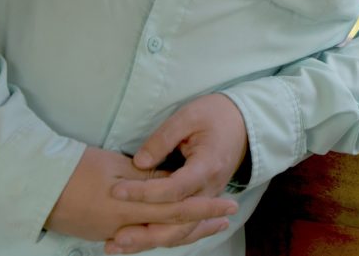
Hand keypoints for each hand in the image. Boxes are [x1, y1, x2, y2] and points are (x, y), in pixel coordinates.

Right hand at [45, 146, 236, 251]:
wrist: (35, 185)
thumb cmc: (74, 168)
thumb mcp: (115, 166)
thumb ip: (146, 178)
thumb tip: (172, 182)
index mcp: (129, 209)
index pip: (176, 210)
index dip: (205, 208)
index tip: (228, 205)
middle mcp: (122, 228)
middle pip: (170, 229)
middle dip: (201, 224)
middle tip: (227, 218)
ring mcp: (110, 234)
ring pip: (155, 236)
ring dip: (183, 230)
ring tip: (206, 225)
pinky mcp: (100, 234)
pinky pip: (138, 236)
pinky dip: (159, 232)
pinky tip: (169, 228)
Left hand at [105, 94, 249, 252]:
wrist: (242, 123)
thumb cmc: (214, 115)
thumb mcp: (187, 116)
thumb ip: (163, 139)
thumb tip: (139, 163)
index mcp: (208, 166)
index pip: (174, 189)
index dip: (144, 193)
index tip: (117, 190)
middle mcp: (211, 189)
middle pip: (179, 221)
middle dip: (146, 231)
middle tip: (116, 237)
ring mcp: (208, 199)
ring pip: (181, 231)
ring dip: (150, 241)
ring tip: (119, 245)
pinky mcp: (202, 203)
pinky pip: (184, 228)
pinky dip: (162, 239)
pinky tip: (138, 245)